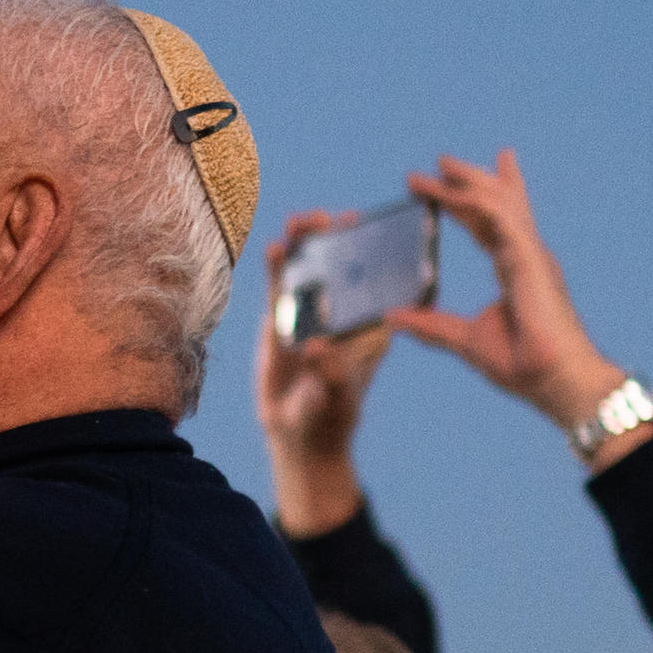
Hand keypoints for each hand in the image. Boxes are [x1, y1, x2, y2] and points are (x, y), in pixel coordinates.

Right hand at [252, 213, 395, 533]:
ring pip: (309, 270)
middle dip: (337, 239)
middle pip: (341, 267)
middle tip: (333, 219)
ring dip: (305, 245)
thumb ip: (328, 375)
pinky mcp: (282, 319)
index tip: (377, 232)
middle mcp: (341, 313)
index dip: (379, 253)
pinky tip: (272, 248)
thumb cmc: (330, 416)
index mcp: (368, 327)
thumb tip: (315, 348)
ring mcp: (310, 313)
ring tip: (300, 222)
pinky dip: (277, 268)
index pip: (378, 283)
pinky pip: (281, 288)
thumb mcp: (335, 398)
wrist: (298, 433)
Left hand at [381, 149, 626, 435]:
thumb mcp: (463, 339)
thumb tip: (394, 317)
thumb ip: (431, 325)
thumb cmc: (522, 364)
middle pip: (498, 202)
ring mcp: (530, 254)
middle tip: (441, 161)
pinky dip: (476, 202)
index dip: (468, 203)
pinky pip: (499, 218)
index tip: (445, 183)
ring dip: (467, 181)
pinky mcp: (529, 259)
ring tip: (439, 166)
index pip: (490, 225)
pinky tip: (452, 193)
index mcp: (513, 269)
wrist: (554, 380)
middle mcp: (524, 254)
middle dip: (470, 179)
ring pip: (498, 202)